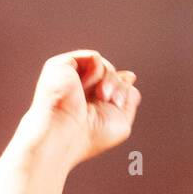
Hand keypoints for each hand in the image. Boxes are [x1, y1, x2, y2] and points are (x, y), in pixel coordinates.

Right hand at [28, 49, 140, 166]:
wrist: (67, 131)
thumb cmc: (92, 135)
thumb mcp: (122, 122)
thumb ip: (129, 100)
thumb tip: (130, 76)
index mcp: (91, 104)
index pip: (113, 86)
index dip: (122, 88)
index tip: (118, 101)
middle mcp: (80, 90)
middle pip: (113, 75)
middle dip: (120, 88)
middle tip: (112, 102)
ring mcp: (71, 77)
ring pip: (106, 66)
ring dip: (111, 81)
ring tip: (101, 96)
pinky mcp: (62, 65)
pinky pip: (94, 58)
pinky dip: (97, 71)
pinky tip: (84, 86)